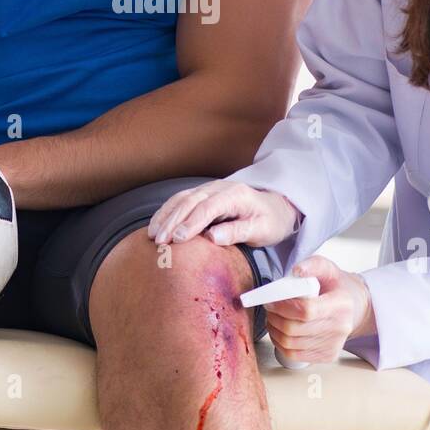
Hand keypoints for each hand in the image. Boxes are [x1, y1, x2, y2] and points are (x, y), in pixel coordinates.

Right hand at [147, 179, 299, 247]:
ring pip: (181, 199)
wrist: (276, 207)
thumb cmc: (271, 220)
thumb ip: (237, 232)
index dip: (191, 223)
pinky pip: (181, 200)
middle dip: (172, 221)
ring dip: (165, 216)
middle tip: (160, 241)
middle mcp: (219, 188)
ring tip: (153, 234)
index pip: (208, 208)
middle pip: (190, 202)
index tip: (179, 239)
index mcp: (235, 195)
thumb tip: (212, 237)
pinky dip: (167, 211)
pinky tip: (157, 224)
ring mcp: (210, 189)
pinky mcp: (203, 195)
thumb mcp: (262, 230)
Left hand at [265, 256, 374, 365]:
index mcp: (341, 304)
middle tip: (269, 308)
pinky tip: (279, 331)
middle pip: (295, 329)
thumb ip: (312, 265)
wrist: (354, 308)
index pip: (307, 311)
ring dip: (274, 330)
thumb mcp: (327, 269)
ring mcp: (333, 345)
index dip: (283, 307)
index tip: (271, 301)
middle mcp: (340, 328)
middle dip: (274, 318)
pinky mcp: (326, 356)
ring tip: (273, 318)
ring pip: (290, 344)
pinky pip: (294, 355)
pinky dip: (279, 343)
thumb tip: (296, 271)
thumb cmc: (336, 287)